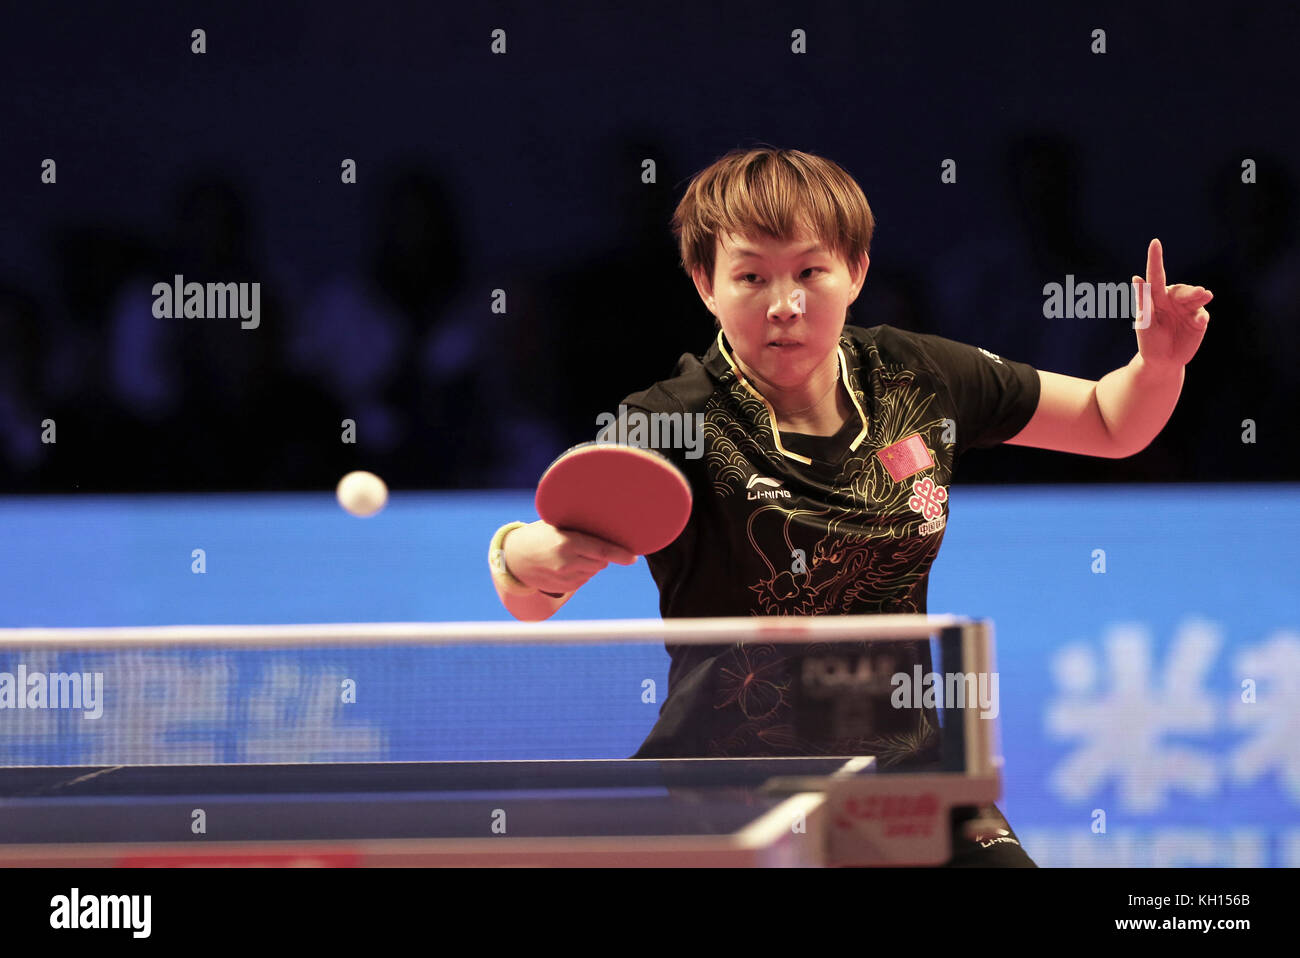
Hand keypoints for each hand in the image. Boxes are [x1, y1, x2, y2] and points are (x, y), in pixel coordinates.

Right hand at [502, 520, 636, 594]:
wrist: (515, 557)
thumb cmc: (540, 534)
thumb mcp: (556, 524)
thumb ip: (579, 526)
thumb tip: (610, 520)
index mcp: (567, 544)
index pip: (601, 551)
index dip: (620, 554)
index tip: (633, 558)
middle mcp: (567, 563)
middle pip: (601, 562)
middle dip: (603, 554)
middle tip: (590, 543)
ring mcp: (564, 578)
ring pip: (593, 571)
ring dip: (592, 563)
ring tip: (574, 552)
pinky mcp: (563, 588)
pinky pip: (583, 580)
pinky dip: (582, 571)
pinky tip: (568, 563)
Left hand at [1131, 238, 1212, 370]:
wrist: (1162, 362)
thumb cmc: (1149, 341)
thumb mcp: (1145, 323)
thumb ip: (1144, 301)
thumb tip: (1137, 278)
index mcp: (1156, 297)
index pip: (1156, 276)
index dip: (1155, 259)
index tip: (1155, 242)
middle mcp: (1173, 300)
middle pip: (1182, 290)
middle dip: (1190, 291)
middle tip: (1199, 292)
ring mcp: (1188, 309)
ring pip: (1196, 299)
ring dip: (1200, 296)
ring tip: (1205, 295)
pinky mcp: (1199, 320)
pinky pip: (1202, 316)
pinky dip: (1201, 318)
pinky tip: (1200, 321)